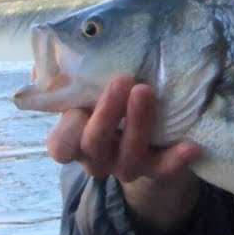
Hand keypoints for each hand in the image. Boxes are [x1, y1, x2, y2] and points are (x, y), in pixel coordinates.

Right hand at [46, 74, 200, 180]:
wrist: (136, 133)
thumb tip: (42, 65)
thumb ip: (63, 77)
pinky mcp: (154, 168)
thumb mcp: (82, 90)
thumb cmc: (102, 102)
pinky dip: (176, 158)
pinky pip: (164, 168)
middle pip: (95, 144)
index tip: (79, 100)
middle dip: (107, 113)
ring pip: (129, 156)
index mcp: (74, 140)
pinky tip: (191, 145)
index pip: (61, 145)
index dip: (69, 127)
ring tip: (146, 91)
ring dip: (138, 124)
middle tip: (122, 80)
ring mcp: (125, 166)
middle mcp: (96, 158)